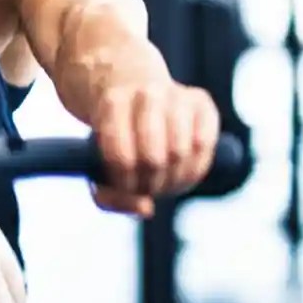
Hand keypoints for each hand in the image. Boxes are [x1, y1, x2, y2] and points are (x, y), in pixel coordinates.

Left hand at [90, 82, 219, 218]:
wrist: (134, 98)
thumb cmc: (116, 141)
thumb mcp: (98, 166)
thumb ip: (108, 197)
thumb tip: (146, 209)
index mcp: (112, 103)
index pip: (122, 157)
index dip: (125, 184)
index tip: (126, 187)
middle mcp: (146, 93)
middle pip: (154, 158)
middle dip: (151, 184)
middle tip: (148, 186)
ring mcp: (176, 94)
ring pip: (181, 153)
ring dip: (175, 179)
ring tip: (164, 179)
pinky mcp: (201, 101)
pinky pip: (204, 144)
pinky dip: (196, 166)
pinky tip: (182, 166)